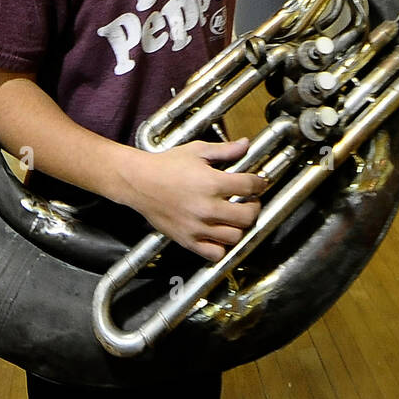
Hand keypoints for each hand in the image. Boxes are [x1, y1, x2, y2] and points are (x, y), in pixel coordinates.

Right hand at [125, 137, 265, 261]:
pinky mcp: (188, 240)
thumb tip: (245, 144)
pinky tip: (219, 234)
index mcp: (212, 183)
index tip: (260, 183)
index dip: (260, 184)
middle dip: (254, 207)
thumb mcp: (197, 151)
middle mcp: (207, 207)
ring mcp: (198, 227)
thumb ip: (224, 150)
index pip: (249, 186)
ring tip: (235, 218)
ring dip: (240, 227)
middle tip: (250, 202)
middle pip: (247, 216)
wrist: (139, 182)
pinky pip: (215, 253)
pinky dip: (221, 247)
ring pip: (235, 237)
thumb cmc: (166, 165)